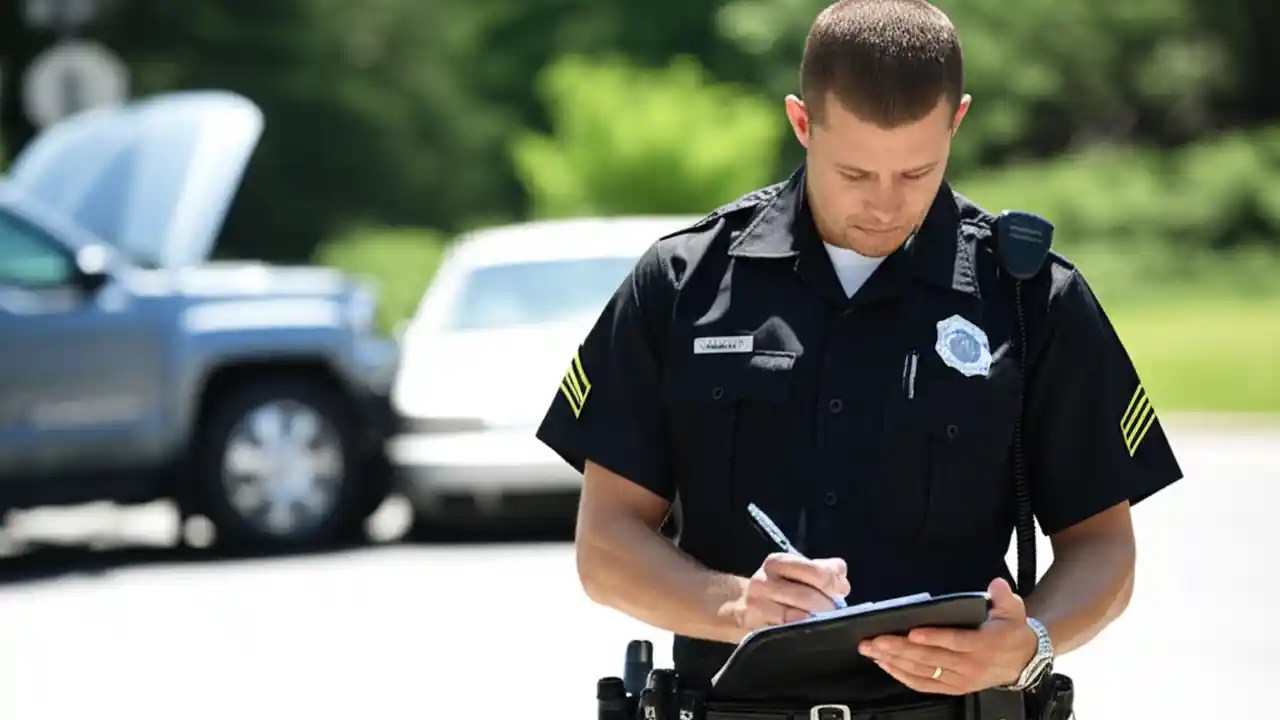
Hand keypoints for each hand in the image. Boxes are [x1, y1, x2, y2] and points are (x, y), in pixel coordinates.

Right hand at [731, 553, 849, 630]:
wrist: (741, 607)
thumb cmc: (781, 588)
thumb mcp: (800, 571)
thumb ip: (826, 570)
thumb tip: (842, 582)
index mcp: (776, 562)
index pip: (815, 572)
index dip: (833, 584)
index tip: (841, 592)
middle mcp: (762, 581)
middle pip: (807, 597)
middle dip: (828, 608)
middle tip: (835, 614)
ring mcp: (755, 607)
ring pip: (797, 618)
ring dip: (816, 623)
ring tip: (823, 624)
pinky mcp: (753, 629)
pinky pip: (785, 633)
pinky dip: (801, 634)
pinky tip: (806, 632)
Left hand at [858, 578, 1037, 694]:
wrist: (1022, 661)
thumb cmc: (1011, 631)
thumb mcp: (1013, 610)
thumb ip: (1004, 597)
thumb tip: (996, 585)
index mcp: (984, 645)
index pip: (955, 642)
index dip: (933, 638)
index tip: (911, 633)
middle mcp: (970, 665)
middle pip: (931, 658)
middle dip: (899, 649)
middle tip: (875, 640)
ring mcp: (960, 679)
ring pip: (923, 672)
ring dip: (895, 662)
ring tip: (872, 650)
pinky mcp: (952, 687)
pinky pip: (924, 684)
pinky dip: (903, 676)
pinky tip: (886, 665)